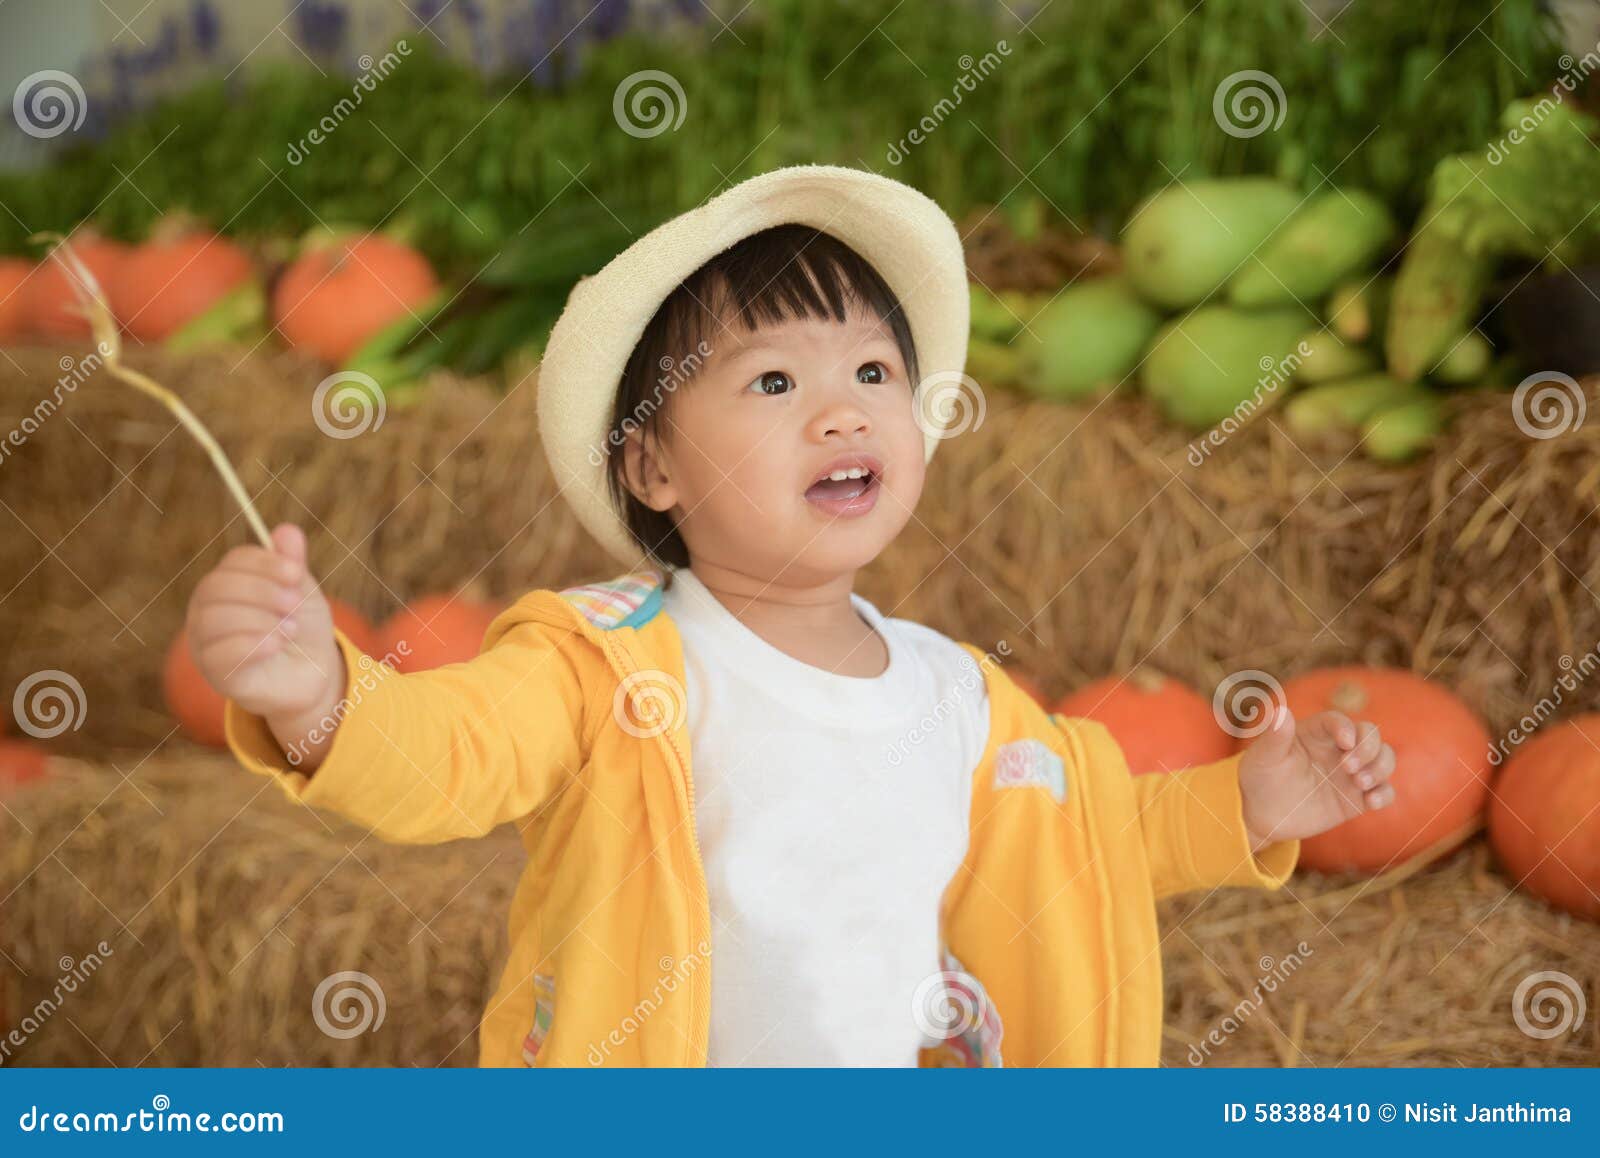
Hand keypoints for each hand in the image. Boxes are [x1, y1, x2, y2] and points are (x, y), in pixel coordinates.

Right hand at [185, 523, 343, 724]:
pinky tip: (276, 645)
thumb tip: (287, 531)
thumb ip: (292, 564)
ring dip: (261, 619)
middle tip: (295, 605)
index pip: (234, 561)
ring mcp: (207, 642)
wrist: (313, 676)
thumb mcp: (302, 592)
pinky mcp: (216, 674)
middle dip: (262, 591)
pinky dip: (251, 644)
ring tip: (290, 630)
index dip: (264, 563)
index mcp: (229, 584)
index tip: (296, 573)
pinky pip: (219, 653)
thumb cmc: (301, 630)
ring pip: (216, 618)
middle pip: (218, 586)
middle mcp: (208, 610)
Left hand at [1237, 706, 1395, 850]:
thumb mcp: (1263, 758)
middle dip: (1368, 747)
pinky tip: (1371, 803)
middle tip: (1348, 767)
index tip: (1345, 742)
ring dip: (1380, 767)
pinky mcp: (1357, 798)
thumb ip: (1274, 736)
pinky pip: (1384, 791)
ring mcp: (1350, 773)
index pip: (1339, 721)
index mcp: (1315, 732)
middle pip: (1370, 735)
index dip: (1346, 728)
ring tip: (1360, 783)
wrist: (1262, 813)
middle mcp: (1338, 748)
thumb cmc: (1260, 778)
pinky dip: (1384, 794)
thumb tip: (1281, 712)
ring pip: (1383, 759)